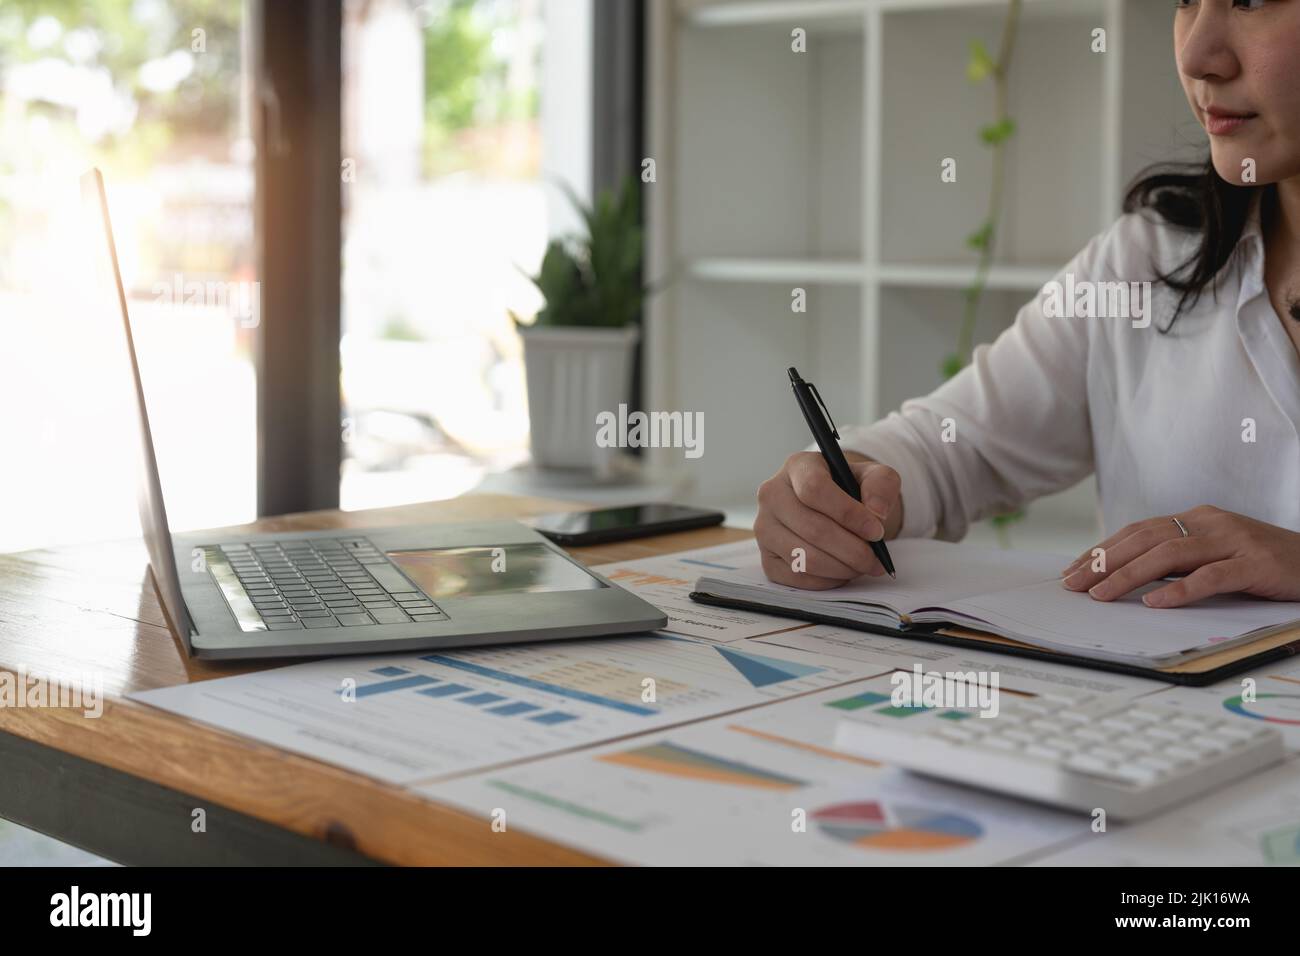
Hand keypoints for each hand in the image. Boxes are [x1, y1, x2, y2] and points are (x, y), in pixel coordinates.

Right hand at [755, 451, 901, 589]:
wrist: (832, 510)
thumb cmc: (851, 491)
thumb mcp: (874, 477)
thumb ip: (881, 485)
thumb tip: (876, 512)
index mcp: (797, 467)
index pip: (815, 489)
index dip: (848, 514)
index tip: (876, 531)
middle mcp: (772, 495)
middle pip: (812, 529)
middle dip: (852, 550)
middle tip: (876, 559)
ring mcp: (765, 528)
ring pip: (804, 557)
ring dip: (842, 568)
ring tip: (863, 565)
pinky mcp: (766, 558)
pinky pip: (797, 577)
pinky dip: (827, 581)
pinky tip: (843, 572)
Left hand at [1060, 505, 1299, 606]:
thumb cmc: (1261, 562)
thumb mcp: (1213, 554)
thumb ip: (1177, 560)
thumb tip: (1127, 576)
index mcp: (1195, 518)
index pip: (1137, 531)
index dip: (1102, 550)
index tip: (1072, 570)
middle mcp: (1209, 523)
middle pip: (1145, 539)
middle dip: (1104, 562)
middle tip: (1074, 584)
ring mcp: (1233, 541)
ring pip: (1169, 554)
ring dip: (1129, 575)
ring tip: (1102, 594)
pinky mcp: (1255, 564)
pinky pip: (1211, 576)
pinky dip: (1181, 589)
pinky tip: (1156, 602)